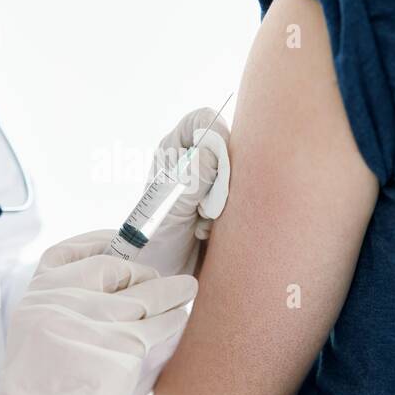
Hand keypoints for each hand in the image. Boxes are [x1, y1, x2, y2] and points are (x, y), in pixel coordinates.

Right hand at [0, 230, 197, 394]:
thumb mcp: (42, 342)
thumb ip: (74, 313)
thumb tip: (129, 292)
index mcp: (37, 296)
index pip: (68, 252)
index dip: (99, 242)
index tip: (122, 243)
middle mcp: (63, 299)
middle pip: (116, 268)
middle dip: (143, 275)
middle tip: (163, 281)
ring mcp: (94, 320)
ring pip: (150, 293)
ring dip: (173, 293)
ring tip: (186, 290)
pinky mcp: (123, 347)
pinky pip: (164, 324)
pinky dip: (176, 322)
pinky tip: (181, 322)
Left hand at [132, 107, 230, 276]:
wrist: (159, 274)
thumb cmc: (152, 237)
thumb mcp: (172, 203)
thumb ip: (194, 174)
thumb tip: (215, 144)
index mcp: (174, 151)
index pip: (201, 120)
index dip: (216, 131)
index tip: (223, 156)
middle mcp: (194, 163)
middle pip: (227, 146)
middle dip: (225, 175)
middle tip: (208, 200)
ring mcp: (211, 186)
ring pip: (239, 176)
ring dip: (224, 201)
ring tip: (202, 221)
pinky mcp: (225, 208)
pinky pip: (243, 202)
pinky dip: (228, 218)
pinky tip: (207, 234)